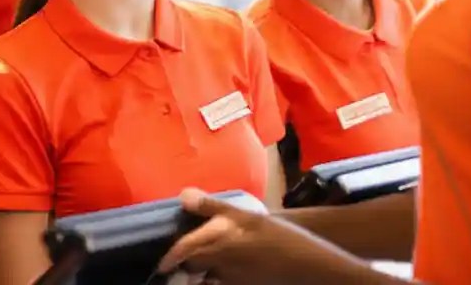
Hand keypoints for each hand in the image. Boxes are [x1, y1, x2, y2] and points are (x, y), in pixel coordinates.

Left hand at [157, 188, 389, 284]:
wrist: (309, 265)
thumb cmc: (278, 236)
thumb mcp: (246, 215)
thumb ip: (213, 206)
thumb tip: (182, 195)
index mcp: (220, 244)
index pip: (184, 252)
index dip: (170, 257)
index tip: (162, 262)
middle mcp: (222, 267)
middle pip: (192, 271)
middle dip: (182, 269)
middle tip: (174, 266)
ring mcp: (233, 281)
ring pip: (206, 282)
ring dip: (197, 277)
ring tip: (193, 273)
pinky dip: (214, 282)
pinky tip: (217, 276)